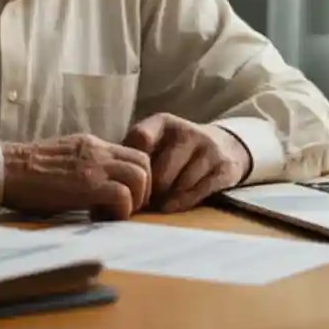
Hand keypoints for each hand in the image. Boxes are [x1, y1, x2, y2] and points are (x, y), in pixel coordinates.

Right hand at [2, 135, 151, 219]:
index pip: (135, 153)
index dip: (139, 178)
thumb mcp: (65, 160)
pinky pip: (123, 195)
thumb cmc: (27, 173)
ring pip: (140, 177)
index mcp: (93, 145)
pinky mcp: (87, 184)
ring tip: (114, 214)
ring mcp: (95, 166)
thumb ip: (86, 167)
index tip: (127, 197)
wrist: (6, 170)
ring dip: (134, 201)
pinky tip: (101, 219)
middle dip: (143, 190)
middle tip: (126, 208)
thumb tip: (100, 188)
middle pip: (145, 163)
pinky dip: (119, 211)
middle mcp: (99, 151)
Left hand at [123, 114, 251, 211]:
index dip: (132, 166)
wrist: (223, 145)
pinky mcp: (224, 167)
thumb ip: (130, 158)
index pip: (140, 138)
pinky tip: (173, 206)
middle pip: (160, 172)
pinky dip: (183, 203)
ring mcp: (208, 148)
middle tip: (143, 201)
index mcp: (163, 122)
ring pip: (179, 185)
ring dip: (166, 199)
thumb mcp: (154, 144)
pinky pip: (199, 192)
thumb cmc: (174, 151)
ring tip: (158, 202)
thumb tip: (104, 193)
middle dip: (150, 191)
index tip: (129, 181)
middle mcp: (187, 131)